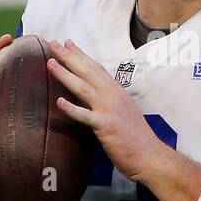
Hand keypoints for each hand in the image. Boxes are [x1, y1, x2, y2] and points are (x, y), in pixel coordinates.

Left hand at [46, 39, 170, 183]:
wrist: (150, 156)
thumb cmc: (137, 138)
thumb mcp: (124, 112)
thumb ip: (111, 101)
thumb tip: (97, 96)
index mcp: (117, 92)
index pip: (96, 68)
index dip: (81, 55)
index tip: (67, 43)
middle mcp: (113, 96)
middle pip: (88, 72)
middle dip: (69, 57)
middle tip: (54, 44)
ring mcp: (109, 110)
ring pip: (83, 88)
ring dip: (65, 74)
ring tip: (50, 63)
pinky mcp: (106, 127)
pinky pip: (85, 116)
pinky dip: (72, 109)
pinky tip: (59, 102)